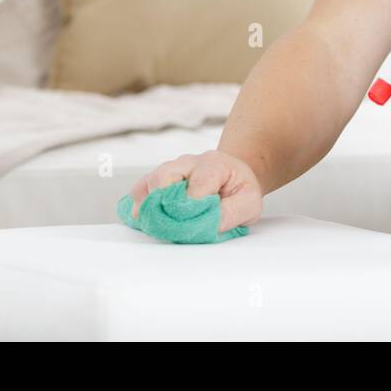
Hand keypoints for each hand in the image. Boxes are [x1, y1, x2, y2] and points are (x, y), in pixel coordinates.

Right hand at [128, 150, 262, 233]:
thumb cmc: (240, 189)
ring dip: (150, 208)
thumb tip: (206, 226)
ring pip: (149, 183)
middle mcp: (188, 162)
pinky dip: (141, 205)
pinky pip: (141, 189)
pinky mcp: (159, 178)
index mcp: (214, 164)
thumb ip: (231, 214)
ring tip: (160, 226)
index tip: (191, 227)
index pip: (196, 185)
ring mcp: (171, 168)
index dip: (191, 209)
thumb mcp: (249, 202)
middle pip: (164, 177)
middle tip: (172, 228)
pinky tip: (148, 220)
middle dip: (165, 207)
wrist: (233, 175)